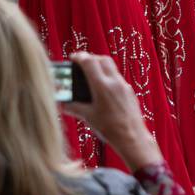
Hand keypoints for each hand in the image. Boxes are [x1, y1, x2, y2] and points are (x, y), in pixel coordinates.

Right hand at [63, 52, 162, 171]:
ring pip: (111, 68)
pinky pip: (117, 78)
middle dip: (91, 58)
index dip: (80, 57)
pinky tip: (101, 88)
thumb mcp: (88, 117)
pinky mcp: (129, 92)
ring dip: (100, 66)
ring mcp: (124, 86)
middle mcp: (115, 82)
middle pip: (103, 60)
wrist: (132, 137)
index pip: (90, 62)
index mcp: (102, 86)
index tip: (73, 57)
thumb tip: (62, 103)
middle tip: (81, 63)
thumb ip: (73, 107)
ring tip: (90, 75)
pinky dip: (108, 77)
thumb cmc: (109, 128)